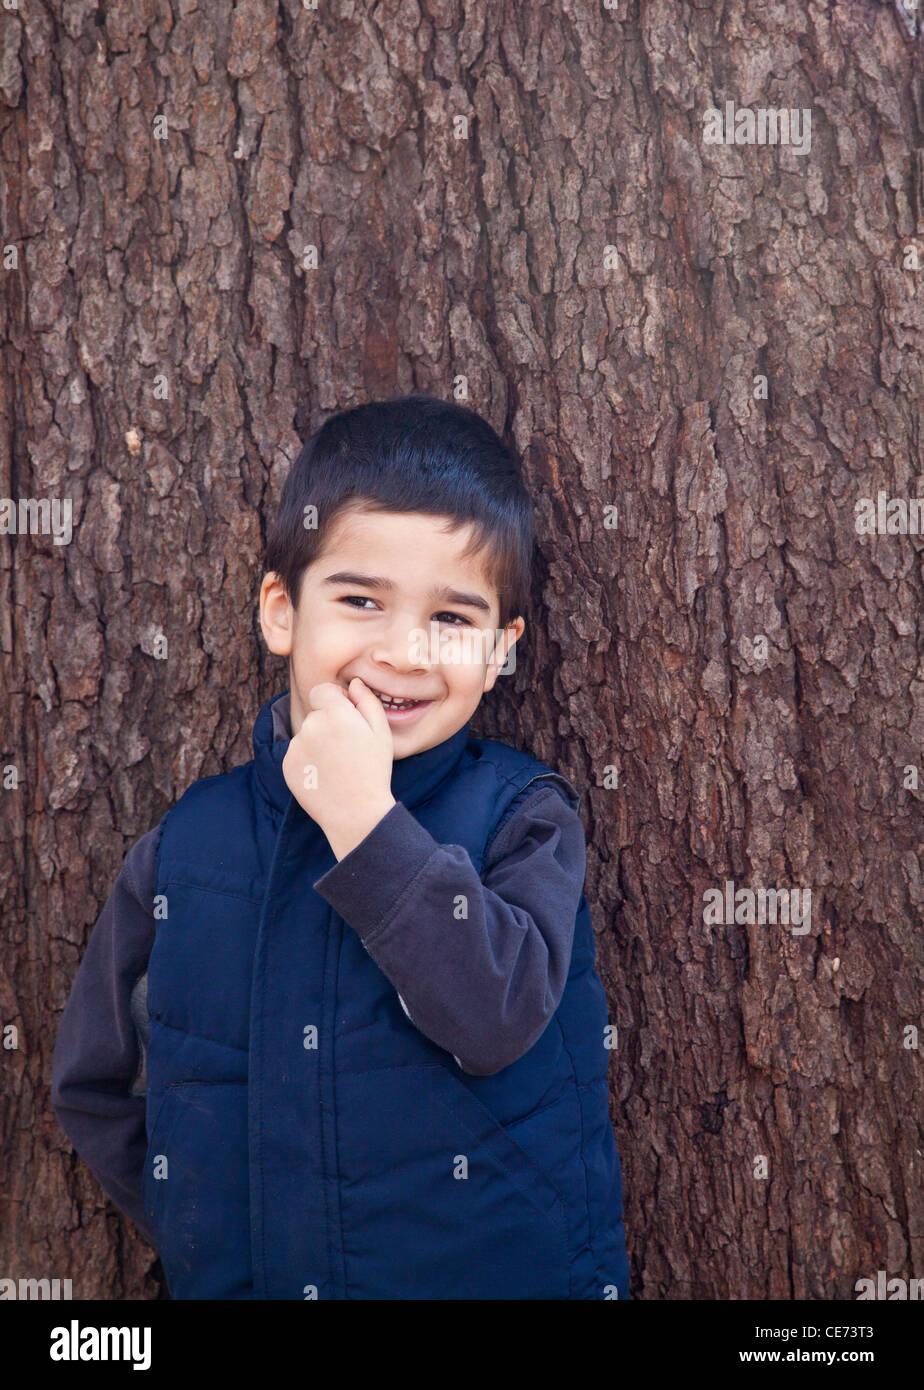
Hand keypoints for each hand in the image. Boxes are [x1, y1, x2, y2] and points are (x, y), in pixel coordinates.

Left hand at [282, 678, 395, 857]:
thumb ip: (367, 700)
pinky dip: (308, 761)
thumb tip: (353, 683)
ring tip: (338, 766)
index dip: (334, 701)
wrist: (356, 812)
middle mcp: (311, 725)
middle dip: (328, 724)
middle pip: (315, 714)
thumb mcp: (381, 732)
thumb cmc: (374, 770)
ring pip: (306, 735)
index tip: (346, 718)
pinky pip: (297, 755)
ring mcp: (296, 746)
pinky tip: (325, 776)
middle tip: (347, 749)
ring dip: (318, 743)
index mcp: (335, 712)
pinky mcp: (287, 765)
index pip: (321, 690)